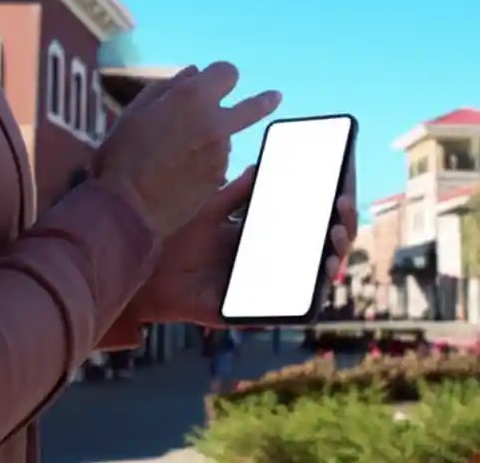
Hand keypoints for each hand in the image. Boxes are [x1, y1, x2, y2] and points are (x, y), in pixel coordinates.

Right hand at [90, 62, 280, 239]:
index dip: (218, 75)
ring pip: (226, 136)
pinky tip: (179, 171)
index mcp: (193, 97)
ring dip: (212, 136)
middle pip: (254, 106)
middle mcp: (215, 122)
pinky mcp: (220, 177)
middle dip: (265, 100)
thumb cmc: (123, 155)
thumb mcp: (136, 112)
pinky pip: (217, 160)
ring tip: (174, 153)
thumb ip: (168, 87)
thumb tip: (193, 72)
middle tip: (276, 97)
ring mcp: (222, 152)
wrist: (127, 206)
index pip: (227, 72)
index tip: (214, 79)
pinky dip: (205, 160)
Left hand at [132, 149, 359, 325]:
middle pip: (315, 249)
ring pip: (306, 280)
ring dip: (329, 264)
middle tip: (342, 212)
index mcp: (258, 235)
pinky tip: (315, 283)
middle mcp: (264, 261)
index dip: (328, 210)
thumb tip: (263, 168)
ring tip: (333, 248)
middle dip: (338, 231)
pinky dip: (301, 302)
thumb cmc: (170, 236)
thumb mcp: (208, 208)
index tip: (342, 192)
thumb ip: (236, 193)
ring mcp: (257, 287)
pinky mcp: (241, 310)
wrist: (137, 267)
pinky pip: (277, 311)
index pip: (305, 224)